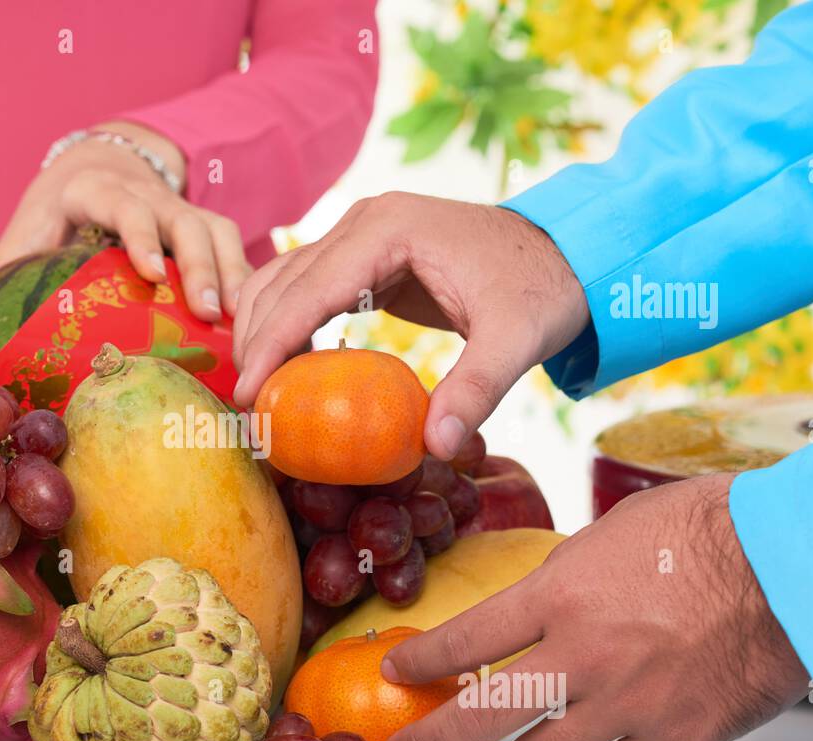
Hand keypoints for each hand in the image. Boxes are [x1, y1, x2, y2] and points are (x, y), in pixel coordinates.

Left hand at [0, 121, 249, 342]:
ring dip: (229, 273)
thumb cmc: (49, 217)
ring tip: (235, 320)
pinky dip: (243, 278)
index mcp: (93, 189)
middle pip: (180, 220)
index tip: (151, 274)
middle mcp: (144, 192)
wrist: (95, 168)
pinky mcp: (203, 223)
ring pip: (215, 230)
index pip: (122, 205)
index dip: (140, 235)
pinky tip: (249, 319)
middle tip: (204, 310)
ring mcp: (179, 206)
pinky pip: (233, 245)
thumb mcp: (17, 243)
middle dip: (198, 264)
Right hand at [230, 194, 589, 458]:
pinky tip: (287, 368)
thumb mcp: (517, 340)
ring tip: (258, 390)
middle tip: (246, 405)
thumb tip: (435, 447)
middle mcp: (365, 223)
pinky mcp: (367, 254)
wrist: (566, 252)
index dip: (272, 343)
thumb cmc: (542, 288)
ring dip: (264, 330)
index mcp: (389, 231)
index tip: (249, 394)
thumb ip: (476, 390)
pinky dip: (288, 322)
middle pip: (283, 282)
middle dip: (256, 341)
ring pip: (285, 279)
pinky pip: (309, 286)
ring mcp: (362, 234)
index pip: (309, 290)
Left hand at [381, 474, 810, 740]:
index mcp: (559, 596)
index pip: (468, 640)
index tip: (402, 669)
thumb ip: (564, 579)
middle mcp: (582, 655)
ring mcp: (625, 703)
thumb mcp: (607, 536)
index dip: (424, 660)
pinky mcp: (670, 737)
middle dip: (433, 739)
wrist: (786, 564)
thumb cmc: (708, 533)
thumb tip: (541, 605)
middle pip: (483, 714)